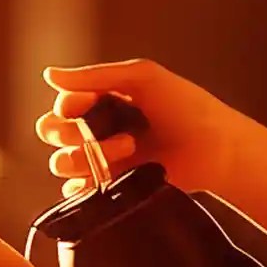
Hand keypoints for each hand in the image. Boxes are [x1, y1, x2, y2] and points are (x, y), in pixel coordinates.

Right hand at [36, 59, 254, 196]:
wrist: (218, 152)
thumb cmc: (186, 108)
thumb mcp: (141, 77)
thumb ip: (93, 75)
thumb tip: (48, 74)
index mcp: (103, 100)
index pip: (62, 103)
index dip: (68, 106)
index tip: (85, 106)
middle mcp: (100, 129)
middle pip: (52, 131)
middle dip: (69, 132)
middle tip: (103, 131)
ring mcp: (105, 161)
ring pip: (61, 161)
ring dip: (86, 155)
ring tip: (127, 149)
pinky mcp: (113, 188)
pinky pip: (76, 192)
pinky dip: (81, 186)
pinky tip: (104, 178)